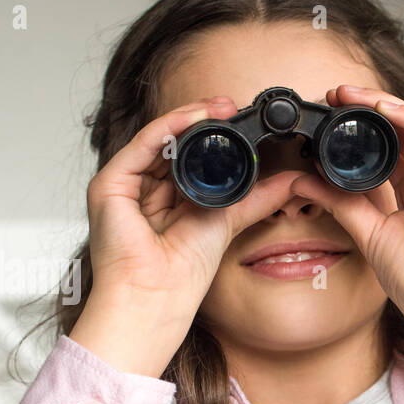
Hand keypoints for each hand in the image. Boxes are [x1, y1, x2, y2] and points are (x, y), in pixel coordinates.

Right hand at [72, 96, 302, 377]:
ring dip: (191, 118)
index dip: (215, 135)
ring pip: (159, 138)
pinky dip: (169, 127)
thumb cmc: (182, 274)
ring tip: (221, 107)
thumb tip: (294, 182)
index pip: (190, 155)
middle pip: (174, 142)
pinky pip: (142, 145)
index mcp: (167, 198)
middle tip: (236, 106)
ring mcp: (124, 185)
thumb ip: (259, 199)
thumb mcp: (230, 221)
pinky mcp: (109, 184)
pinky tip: (195, 118)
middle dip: (205, 122)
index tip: (243, 118)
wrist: (157, 297)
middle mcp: (143, 189)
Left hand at [286, 85, 403, 389]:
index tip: (325, 117)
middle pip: (400, 133)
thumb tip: (304, 182)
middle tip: (333, 96)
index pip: (386, 150)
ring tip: (349, 95)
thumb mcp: (369, 236)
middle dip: (366, 110)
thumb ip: (341, 204)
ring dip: (382, 106)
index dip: (358, 131)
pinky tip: (382, 108)